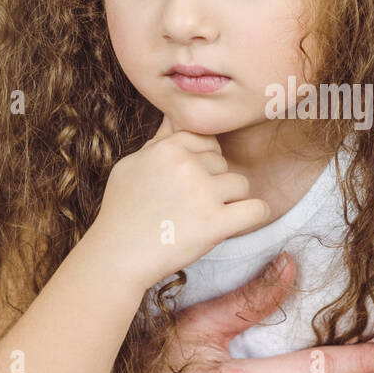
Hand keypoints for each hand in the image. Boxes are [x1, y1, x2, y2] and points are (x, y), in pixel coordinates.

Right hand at [89, 115, 270, 290]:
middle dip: (213, 182)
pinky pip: (257, 209)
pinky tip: (240, 220)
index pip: (206, 141)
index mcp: (168, 148)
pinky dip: (254, 214)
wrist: (116, 257)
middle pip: (223, 163)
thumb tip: (172, 115)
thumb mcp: (130, 166)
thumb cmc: (122, 212)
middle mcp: (187, 165)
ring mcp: (203, 194)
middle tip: (190, 206)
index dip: (202, 162)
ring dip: (230, 200)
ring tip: (207, 216)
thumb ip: (157, 141)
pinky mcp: (216, 223)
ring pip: (241, 184)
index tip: (190, 182)